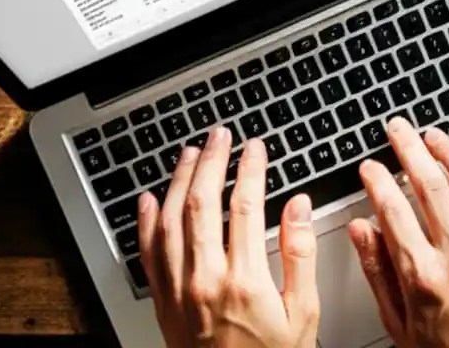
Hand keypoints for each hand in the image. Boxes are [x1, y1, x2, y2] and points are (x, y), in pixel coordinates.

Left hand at [137, 126, 320, 347]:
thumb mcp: (303, 313)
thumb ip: (300, 255)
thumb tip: (298, 207)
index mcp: (244, 281)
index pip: (244, 206)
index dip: (249, 169)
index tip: (255, 148)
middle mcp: (204, 281)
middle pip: (200, 204)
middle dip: (211, 161)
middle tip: (220, 135)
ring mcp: (178, 291)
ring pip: (169, 221)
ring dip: (178, 181)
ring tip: (191, 153)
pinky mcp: (163, 302)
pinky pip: (147, 253)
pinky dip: (145, 222)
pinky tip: (149, 199)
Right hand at [349, 117, 448, 347]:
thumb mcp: (397, 325)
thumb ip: (378, 273)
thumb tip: (361, 231)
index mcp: (421, 278)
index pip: (393, 212)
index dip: (378, 181)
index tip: (370, 167)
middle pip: (431, 188)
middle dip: (410, 150)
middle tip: (398, 130)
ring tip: (435, 136)